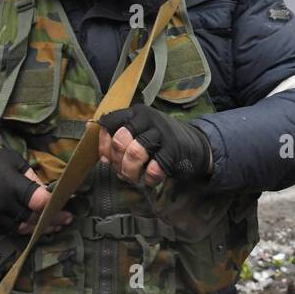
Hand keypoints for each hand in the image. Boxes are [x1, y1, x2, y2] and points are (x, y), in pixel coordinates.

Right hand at [0, 146, 71, 235]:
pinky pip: (7, 230)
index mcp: (12, 186)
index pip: (39, 201)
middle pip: (33, 218)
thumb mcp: (11, 160)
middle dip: (52, 221)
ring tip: (54, 227)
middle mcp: (3, 204)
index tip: (66, 207)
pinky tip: (33, 227)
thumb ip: (30, 176)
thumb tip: (45, 190)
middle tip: (66, 220)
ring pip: (21, 228)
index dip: (54, 206)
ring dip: (39, 229)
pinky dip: (22, 229)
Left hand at [97, 104, 213, 186]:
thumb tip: (98, 148)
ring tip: (133, 179)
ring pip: (135, 153)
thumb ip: (120, 138)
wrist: (195, 145)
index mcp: (136, 113)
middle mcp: (148, 118)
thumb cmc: (161, 142)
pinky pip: (154, 167)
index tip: (107, 159)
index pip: (109, 122)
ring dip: (130, 171)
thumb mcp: (140, 132)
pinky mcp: (174, 148)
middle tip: (122, 171)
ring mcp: (162, 132)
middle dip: (117, 160)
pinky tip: (150, 180)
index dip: (104, 144)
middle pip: (120, 139)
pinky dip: (149, 178)